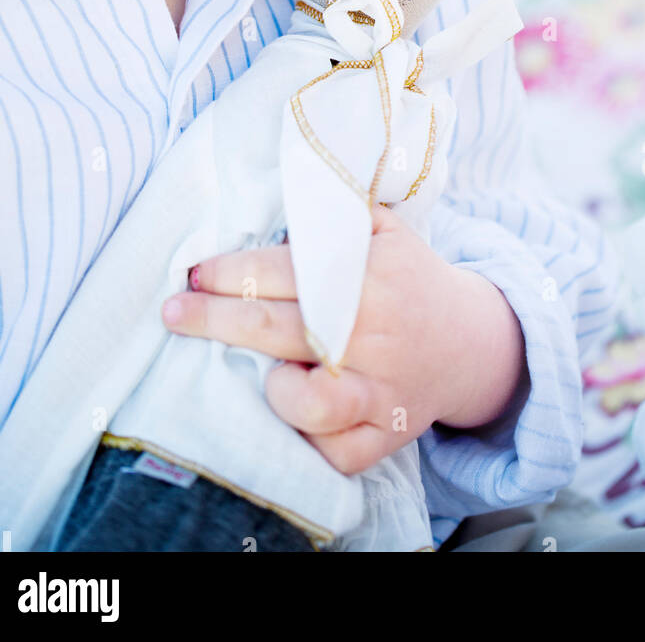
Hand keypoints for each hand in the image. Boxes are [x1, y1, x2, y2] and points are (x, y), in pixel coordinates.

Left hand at [161, 205, 526, 474]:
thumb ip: (333, 210)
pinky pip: (339, 455)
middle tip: (172, 314)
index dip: (228, 273)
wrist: (472, 341)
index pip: (283, 272)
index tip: (193, 273)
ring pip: (312, 405)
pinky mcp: (387, 435)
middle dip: (212, 320)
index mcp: (368, 276)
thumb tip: (274, 190)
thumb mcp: (383, 227)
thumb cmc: (408, 278)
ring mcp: (381, 389)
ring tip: (258, 378)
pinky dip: (311, 445)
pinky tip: (293, 421)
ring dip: (274, 392)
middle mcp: (373, 333)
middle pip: (276, 330)